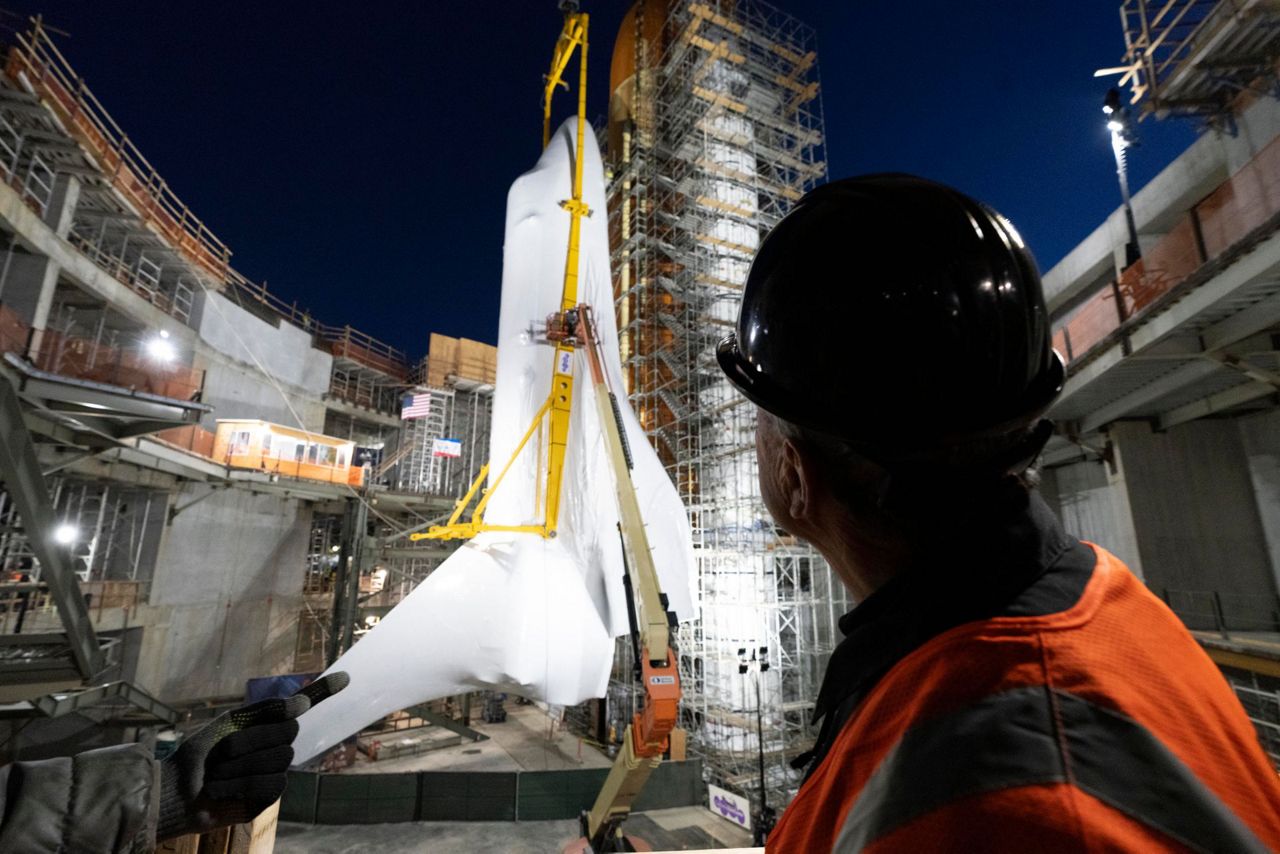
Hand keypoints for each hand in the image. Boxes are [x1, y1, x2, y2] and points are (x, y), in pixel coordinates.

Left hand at [157, 672, 347, 839]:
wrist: (176, 791)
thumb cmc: (199, 755)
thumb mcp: (229, 724)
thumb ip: (265, 712)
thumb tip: (302, 704)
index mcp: (266, 724)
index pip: (301, 705)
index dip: (323, 690)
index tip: (346, 678)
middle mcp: (275, 746)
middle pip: (288, 731)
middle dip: (251, 739)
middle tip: (221, 753)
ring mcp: (274, 771)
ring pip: (279, 757)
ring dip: (240, 765)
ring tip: (218, 775)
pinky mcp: (268, 797)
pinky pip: (271, 782)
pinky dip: (242, 784)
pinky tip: (224, 791)